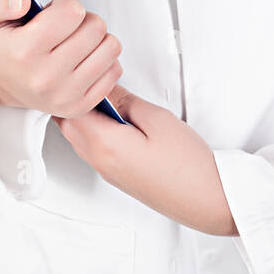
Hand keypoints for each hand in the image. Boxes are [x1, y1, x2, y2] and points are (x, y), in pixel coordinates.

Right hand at [0, 0, 122, 117]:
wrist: (1, 85)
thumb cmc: (2, 48)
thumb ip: (1, 2)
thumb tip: (23, 0)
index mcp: (24, 52)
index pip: (72, 12)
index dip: (65, 4)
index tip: (54, 12)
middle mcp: (46, 77)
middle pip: (96, 27)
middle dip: (83, 20)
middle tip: (65, 28)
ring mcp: (65, 95)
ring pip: (111, 47)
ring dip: (97, 39)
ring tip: (75, 42)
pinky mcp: (81, 106)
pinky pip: (115, 70)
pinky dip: (103, 60)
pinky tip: (82, 59)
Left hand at [53, 85, 238, 236]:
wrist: (207, 200)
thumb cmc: (187, 165)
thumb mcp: (156, 118)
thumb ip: (125, 100)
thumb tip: (106, 88)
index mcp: (104, 144)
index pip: (70, 108)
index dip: (78, 86)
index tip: (94, 73)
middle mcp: (100, 161)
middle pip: (67, 124)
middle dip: (77, 100)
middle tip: (99, 82)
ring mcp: (107, 172)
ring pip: (78, 137)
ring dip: (86, 116)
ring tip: (112, 100)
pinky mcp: (118, 177)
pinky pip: (93, 149)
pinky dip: (95, 131)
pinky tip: (118, 121)